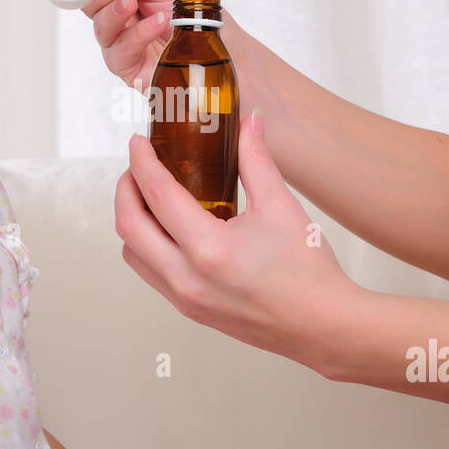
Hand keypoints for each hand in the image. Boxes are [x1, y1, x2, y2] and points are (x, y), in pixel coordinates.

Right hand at [71, 0, 198, 91]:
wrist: (231, 53)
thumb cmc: (202, 20)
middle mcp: (120, 19)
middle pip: (89, 4)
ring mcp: (124, 45)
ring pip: (101, 31)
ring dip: (113, 13)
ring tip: (132, 3)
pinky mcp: (132, 71)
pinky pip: (120, 54)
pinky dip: (136, 36)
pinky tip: (155, 25)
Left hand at [113, 109, 352, 376]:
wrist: (322, 325)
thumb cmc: (308, 272)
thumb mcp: (281, 207)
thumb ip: (256, 160)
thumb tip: (247, 123)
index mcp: (208, 249)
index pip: (157, 196)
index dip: (142, 163)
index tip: (138, 143)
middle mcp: (187, 278)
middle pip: (129, 226)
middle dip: (125, 189)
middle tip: (137, 166)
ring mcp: (185, 298)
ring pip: (133, 254)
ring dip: (132, 220)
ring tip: (149, 196)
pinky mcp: (190, 310)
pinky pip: (150, 273)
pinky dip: (147, 245)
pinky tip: (168, 228)